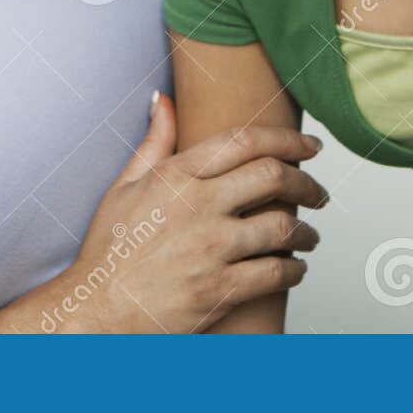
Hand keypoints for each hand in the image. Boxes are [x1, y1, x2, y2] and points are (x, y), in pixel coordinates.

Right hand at [39, 93, 326, 332]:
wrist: (94, 312)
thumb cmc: (107, 251)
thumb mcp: (124, 187)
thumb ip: (154, 142)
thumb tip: (164, 100)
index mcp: (176, 176)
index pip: (246, 141)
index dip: (287, 139)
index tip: (310, 147)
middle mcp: (196, 206)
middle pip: (273, 177)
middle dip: (307, 183)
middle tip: (318, 192)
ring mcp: (209, 249)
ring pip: (282, 226)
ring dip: (306, 231)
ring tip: (310, 235)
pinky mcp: (218, 290)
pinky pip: (275, 273)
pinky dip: (294, 270)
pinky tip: (295, 269)